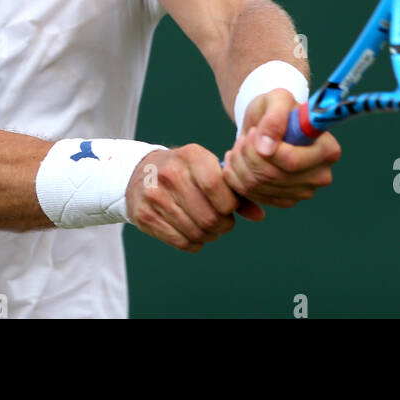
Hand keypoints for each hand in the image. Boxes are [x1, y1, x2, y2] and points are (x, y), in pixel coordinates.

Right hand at [125, 144, 257, 251]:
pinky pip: (181, 242)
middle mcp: (169, 173)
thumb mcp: (208, 170)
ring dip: (210, 236)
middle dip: (223, 225)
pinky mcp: (144, 216)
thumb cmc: (186, 173)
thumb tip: (259, 216)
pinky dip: (194, 244)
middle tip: (223, 222)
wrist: (140, 173)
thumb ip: (235, 191)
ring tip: (210, 228)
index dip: (229, 204)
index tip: (230, 207)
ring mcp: (154, 195)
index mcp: (190, 156)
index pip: (215, 185)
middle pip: (209, 215)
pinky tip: (194, 234)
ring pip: (196, 232)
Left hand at [223, 88, 340, 210]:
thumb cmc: (277, 110)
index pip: (291, 161)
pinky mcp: (284, 201)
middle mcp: (320, 175)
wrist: (268, 126)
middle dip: (248, 154)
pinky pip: (250, 194)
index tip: (254, 131)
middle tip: (244, 137)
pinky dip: (236, 176)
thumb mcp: (276, 99)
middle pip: (272, 175)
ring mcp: (303, 192)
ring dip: (239, 163)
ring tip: (240, 145)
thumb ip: (274, 118)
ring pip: (257, 186)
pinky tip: (239, 159)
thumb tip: (265, 149)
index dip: (264, 148)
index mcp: (327, 150)